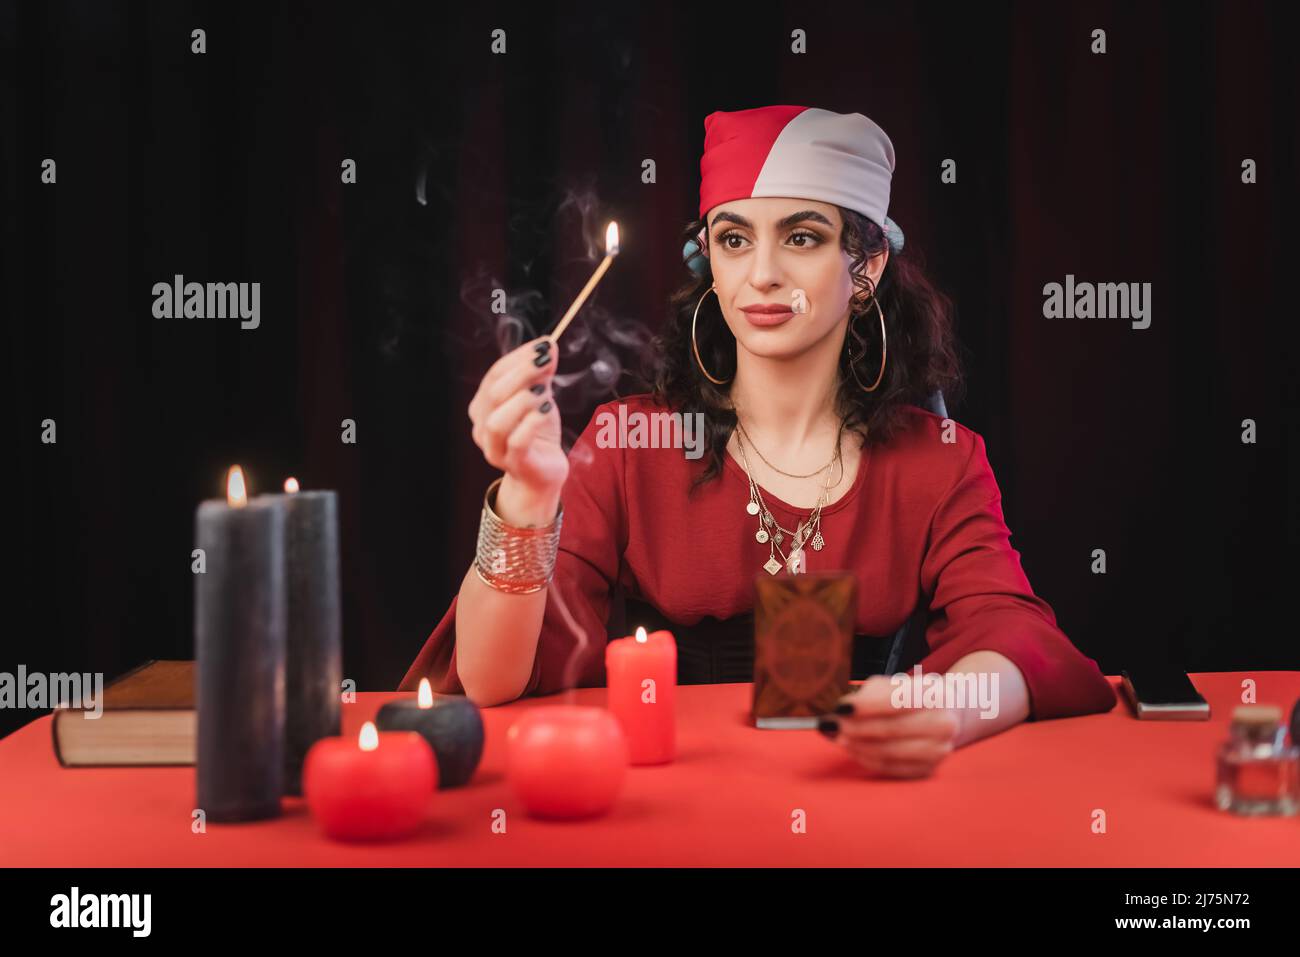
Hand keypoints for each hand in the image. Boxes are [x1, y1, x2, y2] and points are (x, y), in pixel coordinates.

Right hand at [467, 334, 566, 518]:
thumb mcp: (540, 398)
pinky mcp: (515, 464)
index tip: (545, 345)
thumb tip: (548, 345)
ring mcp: (495, 448)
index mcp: (484, 406)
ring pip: (498, 420)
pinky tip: (547, 409)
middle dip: (522, 372)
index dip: (518, 358)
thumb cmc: (537, 433)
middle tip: (547, 359)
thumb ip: (540, 375)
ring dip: (523, 399)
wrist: (543, 474)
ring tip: (544, 391)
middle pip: (494, 393)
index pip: (494, 375)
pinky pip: (517, 441)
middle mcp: (483, 427)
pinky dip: (532, 422)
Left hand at [818, 673, 961, 778]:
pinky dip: (867, 759)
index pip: (897, 702)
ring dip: (857, 746)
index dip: (866, 706)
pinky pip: (890, 768)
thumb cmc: (911, 696)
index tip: (840, 708)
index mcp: (937, 695)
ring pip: (889, 752)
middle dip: (856, 727)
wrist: (947, 712)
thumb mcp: (894, 684)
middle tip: (831, 724)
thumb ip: (869, 694)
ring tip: (838, 737)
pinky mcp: (928, 770)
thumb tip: (841, 711)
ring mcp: (939, 750)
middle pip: (891, 729)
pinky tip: (853, 749)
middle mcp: (944, 724)